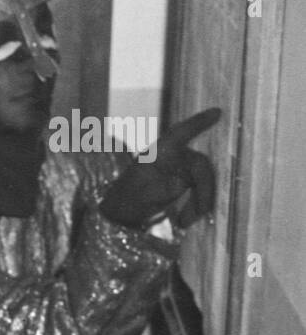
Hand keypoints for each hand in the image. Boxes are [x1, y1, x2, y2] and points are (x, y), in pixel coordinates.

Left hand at [99, 107, 218, 228]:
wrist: (118, 215)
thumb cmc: (124, 202)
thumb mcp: (140, 197)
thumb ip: (161, 189)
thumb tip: (182, 183)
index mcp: (157, 153)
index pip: (180, 133)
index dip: (199, 122)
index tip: (217, 112)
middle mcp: (169, 156)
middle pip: (200, 165)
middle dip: (203, 190)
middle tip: (200, 213)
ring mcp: (176, 168)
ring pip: (201, 179)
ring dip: (199, 201)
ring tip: (185, 223)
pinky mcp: (180, 180)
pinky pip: (197, 189)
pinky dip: (195, 204)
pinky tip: (185, 221)